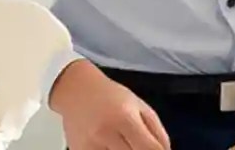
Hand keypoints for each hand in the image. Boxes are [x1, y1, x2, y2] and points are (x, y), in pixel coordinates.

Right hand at [51, 60, 170, 149]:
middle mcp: (106, 134)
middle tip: (138, 143)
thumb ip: (158, 132)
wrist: (76, 90)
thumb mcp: (140, 107)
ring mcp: (90, 146)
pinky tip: (111, 145)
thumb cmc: (111, 97)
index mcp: (125, 119)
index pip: (149, 149)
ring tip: (123, 141)